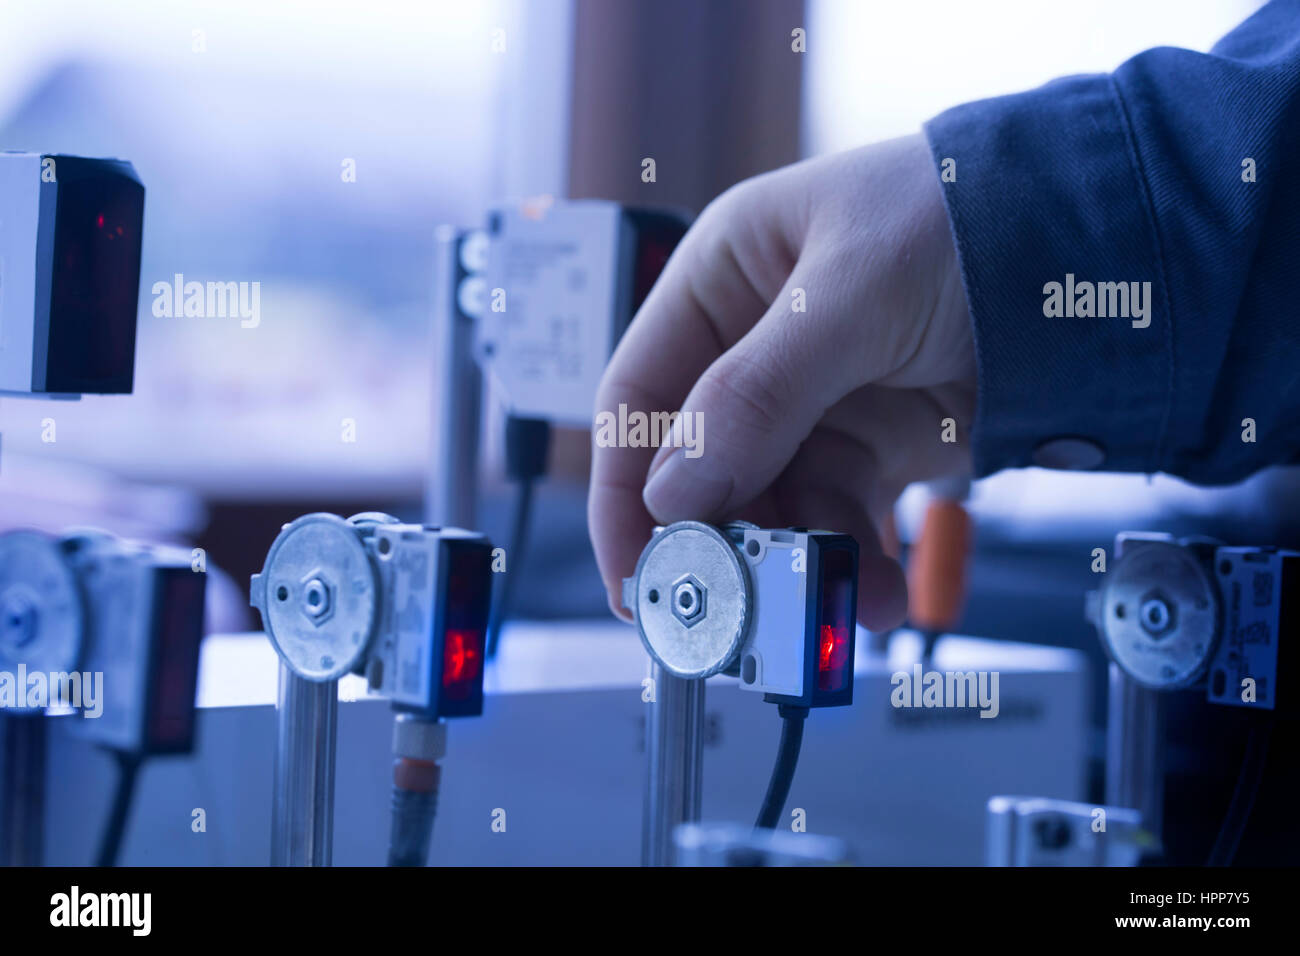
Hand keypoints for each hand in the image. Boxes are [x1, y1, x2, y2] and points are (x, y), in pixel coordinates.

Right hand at [588, 133, 975, 629]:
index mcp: (724, 280)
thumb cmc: (972, 216)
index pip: (641, 396)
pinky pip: (839, 519)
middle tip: (737, 609)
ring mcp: (816, 402)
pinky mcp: (874, 446)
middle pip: (703, 468)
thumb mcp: (853, 295)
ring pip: (774, 507)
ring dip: (797, 564)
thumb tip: (671, 492)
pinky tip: (875, 592)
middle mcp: (756, 346)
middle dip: (722, 542)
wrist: (1105, 241)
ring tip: (833, 606)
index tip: (635, 572)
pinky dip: (851, 563)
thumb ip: (757, 395)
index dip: (624, 489)